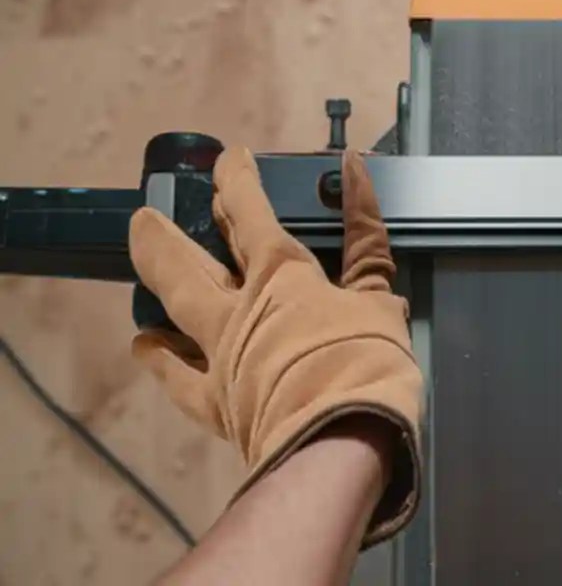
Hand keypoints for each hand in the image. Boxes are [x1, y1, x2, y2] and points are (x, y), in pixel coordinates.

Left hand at [129, 148, 422, 546]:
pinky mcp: (216, 401)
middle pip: (193, 257)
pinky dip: (160, 358)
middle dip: (170, 229)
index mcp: (282, 277)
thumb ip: (366, 245)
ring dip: (156, 282)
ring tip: (141, 267)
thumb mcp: (380, 300)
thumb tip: (355, 176)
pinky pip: (175, 376)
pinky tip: (145, 345)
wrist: (337, 443)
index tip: (230, 158)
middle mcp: (239, 309)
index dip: (238, 181)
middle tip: (148, 212)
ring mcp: (220, 355)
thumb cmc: (367, 365)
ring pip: (175, 307)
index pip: (253, 214)